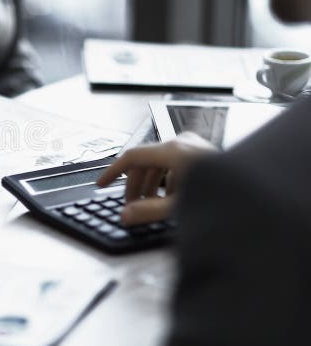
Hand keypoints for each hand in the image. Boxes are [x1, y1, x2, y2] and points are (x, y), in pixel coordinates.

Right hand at [96, 132, 216, 225]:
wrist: (257, 195)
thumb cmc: (223, 195)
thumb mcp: (180, 207)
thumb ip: (148, 212)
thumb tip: (126, 215)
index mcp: (173, 150)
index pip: (132, 157)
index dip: (113, 172)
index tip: (102, 184)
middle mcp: (183, 143)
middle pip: (146, 161)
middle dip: (135, 185)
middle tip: (130, 205)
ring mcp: (196, 146)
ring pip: (161, 163)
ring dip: (151, 184)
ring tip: (151, 205)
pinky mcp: (205, 154)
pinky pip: (176, 164)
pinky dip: (168, 181)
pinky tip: (172, 199)